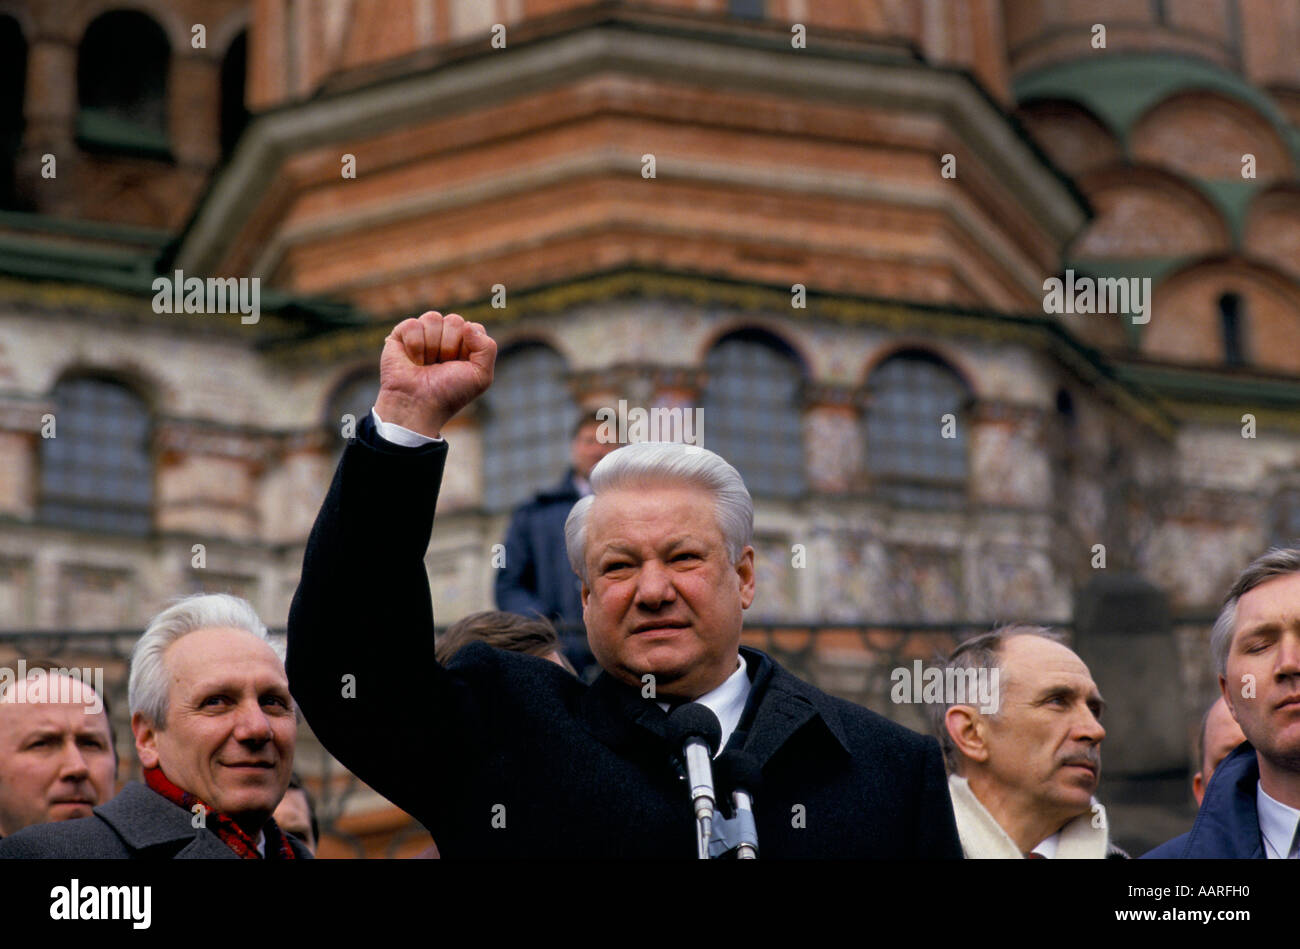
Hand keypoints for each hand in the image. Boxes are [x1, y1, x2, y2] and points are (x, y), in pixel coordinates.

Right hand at [374, 312, 496, 437]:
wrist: (418, 404)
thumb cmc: (449, 393)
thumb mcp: (481, 376)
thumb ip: (487, 348)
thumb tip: (467, 325)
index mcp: (466, 344)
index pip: (473, 327)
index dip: (467, 348)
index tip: (459, 367)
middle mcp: (445, 336)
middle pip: (454, 321)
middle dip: (449, 347)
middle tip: (441, 367)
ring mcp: (424, 333)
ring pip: (433, 318)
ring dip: (431, 347)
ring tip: (425, 364)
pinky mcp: (402, 334)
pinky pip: (413, 324)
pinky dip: (414, 346)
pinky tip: (412, 360)